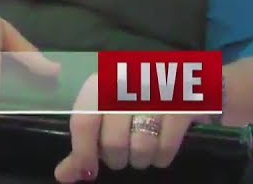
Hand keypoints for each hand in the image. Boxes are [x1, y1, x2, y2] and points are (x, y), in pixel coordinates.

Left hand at [54, 73, 208, 181]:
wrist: (188, 78)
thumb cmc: (137, 97)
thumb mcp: (107, 111)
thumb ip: (85, 143)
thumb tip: (64, 175)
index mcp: (102, 81)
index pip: (84, 121)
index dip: (83, 153)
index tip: (87, 172)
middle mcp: (127, 83)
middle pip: (113, 142)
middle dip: (117, 158)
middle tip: (122, 153)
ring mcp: (157, 94)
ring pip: (140, 148)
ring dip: (140, 159)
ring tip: (142, 149)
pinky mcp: (184, 107)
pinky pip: (165, 149)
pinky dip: (161, 157)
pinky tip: (160, 148)